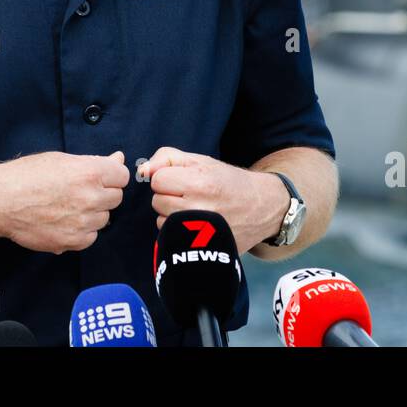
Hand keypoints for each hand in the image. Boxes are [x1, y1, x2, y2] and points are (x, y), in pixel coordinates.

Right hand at [0, 151, 128, 253]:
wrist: (0, 200)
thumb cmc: (26, 175)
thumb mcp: (61, 159)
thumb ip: (95, 162)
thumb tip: (119, 159)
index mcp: (89, 172)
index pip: (122, 176)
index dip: (111, 176)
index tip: (99, 178)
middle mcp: (90, 197)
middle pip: (116, 198)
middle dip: (102, 194)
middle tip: (79, 192)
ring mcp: (82, 222)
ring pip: (104, 218)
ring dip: (92, 214)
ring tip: (68, 207)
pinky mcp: (73, 241)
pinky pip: (91, 237)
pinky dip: (82, 231)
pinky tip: (64, 221)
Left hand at [139, 147, 289, 255]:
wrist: (263, 207)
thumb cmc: (229, 182)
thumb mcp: (201, 161)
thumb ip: (168, 158)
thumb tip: (143, 170)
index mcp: (199, 182)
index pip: (157, 180)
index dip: (167, 178)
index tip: (182, 180)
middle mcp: (199, 208)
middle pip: (157, 201)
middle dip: (168, 196)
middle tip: (190, 195)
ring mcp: (201, 232)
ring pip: (162, 221)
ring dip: (171, 215)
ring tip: (194, 210)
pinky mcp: (204, 247)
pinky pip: (173, 238)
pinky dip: (179, 231)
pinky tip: (195, 225)